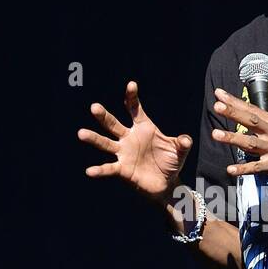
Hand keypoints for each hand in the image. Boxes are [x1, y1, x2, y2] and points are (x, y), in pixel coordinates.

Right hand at [77, 81, 192, 204]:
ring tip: (81, 133)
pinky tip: (89, 171)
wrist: (166, 183)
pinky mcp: (123, 169)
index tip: (131, 85)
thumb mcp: (180, 151)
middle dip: (104, 116)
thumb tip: (186, 140)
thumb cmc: (171, 162)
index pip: (135, 109)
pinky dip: (100, 170)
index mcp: (143, 128)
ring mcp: (124, 153)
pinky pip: (109, 168)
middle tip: (94, 107)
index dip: (132, 97)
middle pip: (113, 124)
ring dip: (94, 139)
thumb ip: (183, 143)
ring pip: (106, 143)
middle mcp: (129, 138)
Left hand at [211, 87, 267, 197]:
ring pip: (251, 142)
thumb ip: (267, 129)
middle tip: (217, 106)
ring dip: (232, 138)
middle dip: (233, 113)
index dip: (236, 102)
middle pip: (251, 121)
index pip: (253, 110)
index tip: (220, 94)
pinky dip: (243, 168)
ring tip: (216, 135)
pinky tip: (230, 170)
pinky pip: (256, 167)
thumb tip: (247, 123)